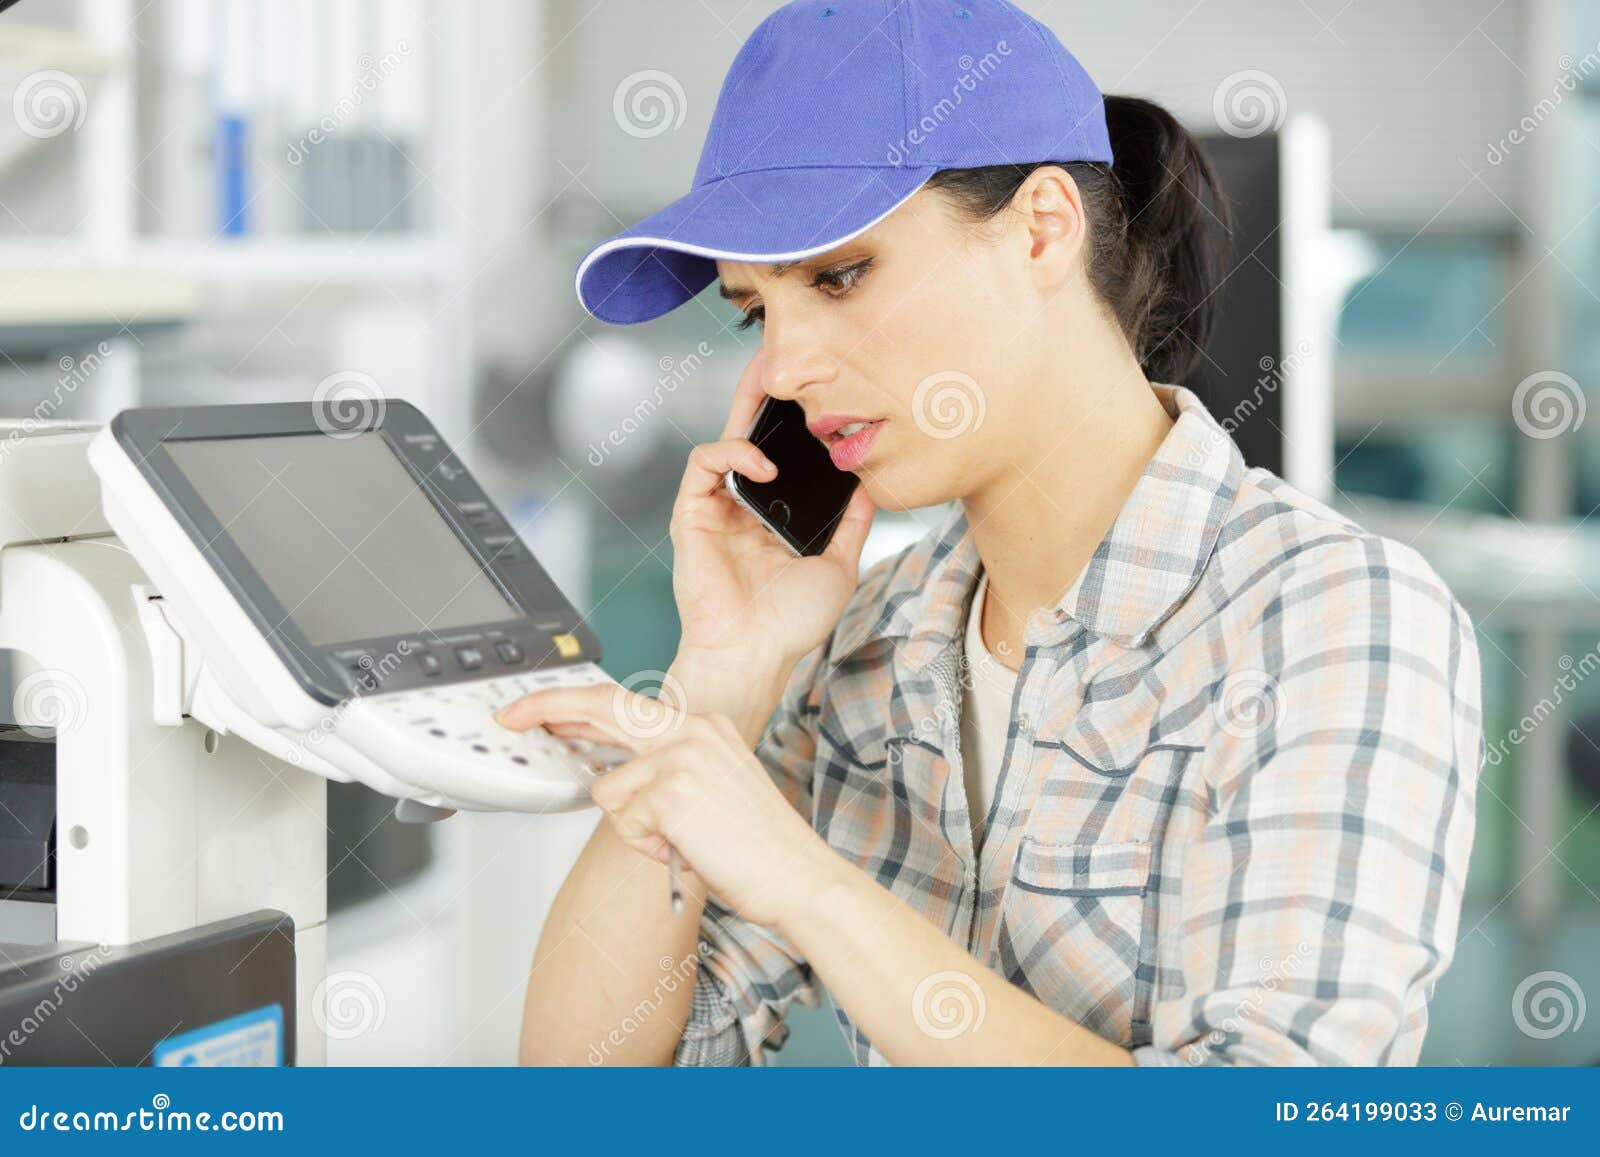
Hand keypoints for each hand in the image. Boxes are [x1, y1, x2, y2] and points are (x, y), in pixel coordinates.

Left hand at [495, 682, 833, 928]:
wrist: (796, 875)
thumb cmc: (755, 845)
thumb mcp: (708, 790)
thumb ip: (661, 771)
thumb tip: (601, 771)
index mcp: (702, 725)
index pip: (621, 702)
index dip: (570, 703)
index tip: (534, 708)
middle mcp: (693, 729)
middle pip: (600, 706)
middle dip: (546, 709)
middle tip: (508, 718)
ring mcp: (682, 755)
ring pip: (609, 791)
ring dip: (635, 829)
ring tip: (682, 840)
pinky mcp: (671, 789)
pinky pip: (625, 822)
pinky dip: (648, 846)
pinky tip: (686, 848)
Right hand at [671, 347, 875, 670]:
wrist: (755, 654)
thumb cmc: (790, 622)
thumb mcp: (840, 562)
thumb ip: (852, 521)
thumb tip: (871, 480)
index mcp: (775, 513)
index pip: (783, 452)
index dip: (795, 418)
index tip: (819, 384)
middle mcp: (744, 504)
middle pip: (752, 432)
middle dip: (765, 390)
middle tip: (784, 352)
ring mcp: (717, 506)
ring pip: (726, 437)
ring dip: (747, 406)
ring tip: (772, 381)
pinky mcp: (693, 513)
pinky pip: (705, 462)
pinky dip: (731, 451)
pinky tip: (760, 462)